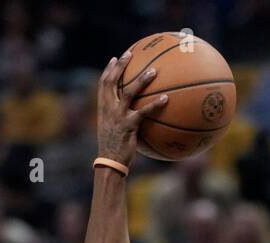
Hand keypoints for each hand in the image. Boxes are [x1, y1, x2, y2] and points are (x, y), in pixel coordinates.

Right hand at [95, 50, 168, 166]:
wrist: (110, 162)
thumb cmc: (114, 147)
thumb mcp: (113, 129)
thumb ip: (120, 117)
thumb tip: (134, 113)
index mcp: (103, 108)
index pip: (103, 83)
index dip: (109, 70)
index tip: (115, 58)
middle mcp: (108, 108)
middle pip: (112, 81)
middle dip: (120, 66)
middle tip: (130, 53)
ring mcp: (118, 116)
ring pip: (129, 92)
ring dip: (142, 80)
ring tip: (154, 70)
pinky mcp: (129, 125)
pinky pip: (144, 112)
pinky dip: (155, 104)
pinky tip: (166, 98)